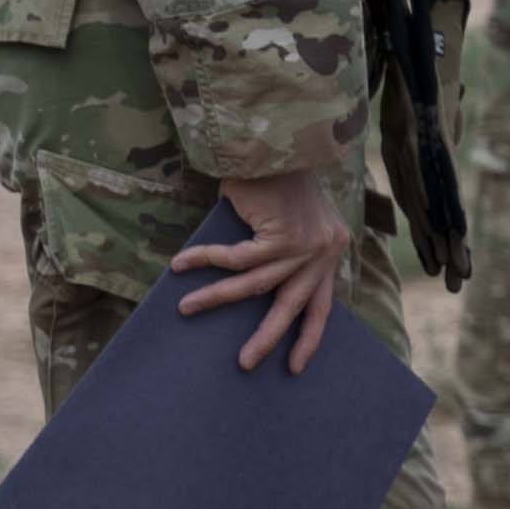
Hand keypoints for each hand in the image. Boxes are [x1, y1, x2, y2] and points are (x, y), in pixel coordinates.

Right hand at [170, 166, 352, 374]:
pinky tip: (180, 265)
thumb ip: (277, 253)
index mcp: (329, 251)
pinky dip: (205, 261)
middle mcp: (324, 251)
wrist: (274, 142)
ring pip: (257, 286)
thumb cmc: (273, 181)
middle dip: (268, 337)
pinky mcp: (282, 234)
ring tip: (185, 310)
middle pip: (295, 306)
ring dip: (217, 298)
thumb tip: (241, 293)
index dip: (309, 336)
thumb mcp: (285, 220)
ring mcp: (306, 245)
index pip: (322, 303)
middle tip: (245, 363)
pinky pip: (236, 259)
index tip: (296, 365)